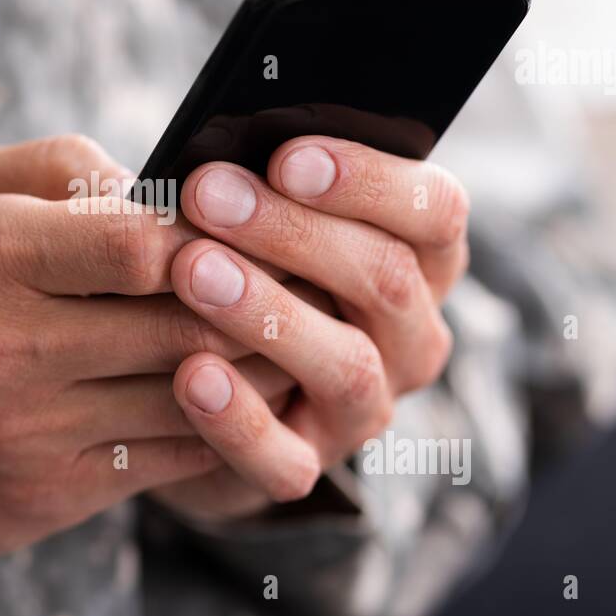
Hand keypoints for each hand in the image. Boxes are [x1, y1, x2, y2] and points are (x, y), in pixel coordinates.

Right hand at [0, 136, 283, 592]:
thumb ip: (44, 167)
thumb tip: (152, 183)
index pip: (140, 240)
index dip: (209, 231)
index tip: (235, 224)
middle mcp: (1, 346)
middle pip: (181, 321)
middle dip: (252, 299)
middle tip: (298, 279)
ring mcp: (25, 431)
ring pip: (188, 395)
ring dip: (251, 364)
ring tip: (287, 334)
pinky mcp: (43, 495)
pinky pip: (165, 458)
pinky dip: (215, 424)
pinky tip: (235, 395)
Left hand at [151, 136, 468, 520]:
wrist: (181, 389)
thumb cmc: (230, 264)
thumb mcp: (250, 216)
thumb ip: (253, 180)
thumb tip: (213, 148)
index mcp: (416, 259)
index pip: (434, 210)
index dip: (367, 179)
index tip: (286, 154)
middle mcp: (408, 336)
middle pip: (385, 277)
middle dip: (293, 231)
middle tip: (208, 194)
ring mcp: (363, 409)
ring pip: (347, 365)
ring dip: (268, 313)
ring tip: (193, 272)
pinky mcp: (304, 467)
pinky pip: (286, 458)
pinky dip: (238, 419)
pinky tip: (190, 377)